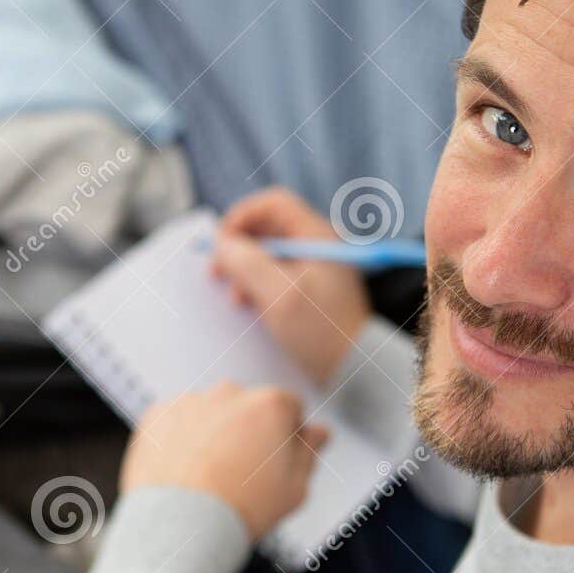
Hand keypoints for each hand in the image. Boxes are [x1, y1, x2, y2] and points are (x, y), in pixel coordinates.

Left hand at [120, 382, 329, 540]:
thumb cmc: (243, 510)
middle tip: (240, 476)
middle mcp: (229, 391)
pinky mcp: (155, 415)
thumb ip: (309, 453)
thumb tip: (320, 432)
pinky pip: (174, 423)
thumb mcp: (294, 489)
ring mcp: (189, 401)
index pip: (289, 408)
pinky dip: (178, 441)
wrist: (180, 526)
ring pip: (209, 414)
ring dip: (212, 434)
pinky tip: (182, 473)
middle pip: (247, 407)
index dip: (287, 436)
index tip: (275, 464)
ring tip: (207, 479)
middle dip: (248, 431)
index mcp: (270, 403)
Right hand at [211, 187, 372, 385]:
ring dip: (244, 270)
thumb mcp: (279, 295)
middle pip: (267, 228)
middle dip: (238, 247)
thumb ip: (247, 263)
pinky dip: (255, 285)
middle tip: (218, 272)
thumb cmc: (322, 331)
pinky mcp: (308, 291)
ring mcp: (313, 268)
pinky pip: (274, 276)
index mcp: (316, 236)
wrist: (354, 368)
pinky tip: (248, 305)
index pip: (273, 204)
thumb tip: (223, 244)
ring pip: (267, 254)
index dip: (241, 217)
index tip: (221, 243)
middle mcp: (316, 246)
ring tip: (235, 297)